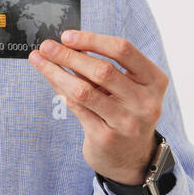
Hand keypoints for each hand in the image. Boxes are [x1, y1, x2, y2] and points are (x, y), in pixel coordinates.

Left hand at [28, 29, 167, 184]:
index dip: (92, 40)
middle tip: (47, 46)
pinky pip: (77, 108)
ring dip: (57, 72)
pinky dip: (61, 91)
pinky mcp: (106, 137)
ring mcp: (127, 122)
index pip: (123, 50)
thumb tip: (67, 45)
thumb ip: (102, 68)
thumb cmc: (126, 113)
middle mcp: (145, 102)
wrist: (132, 158)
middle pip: (103, 70)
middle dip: (69, 55)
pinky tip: (51, 80)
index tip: (67, 36)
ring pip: (85, 90)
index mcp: (154, 81)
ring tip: (39, 60)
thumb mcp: (126, 88)